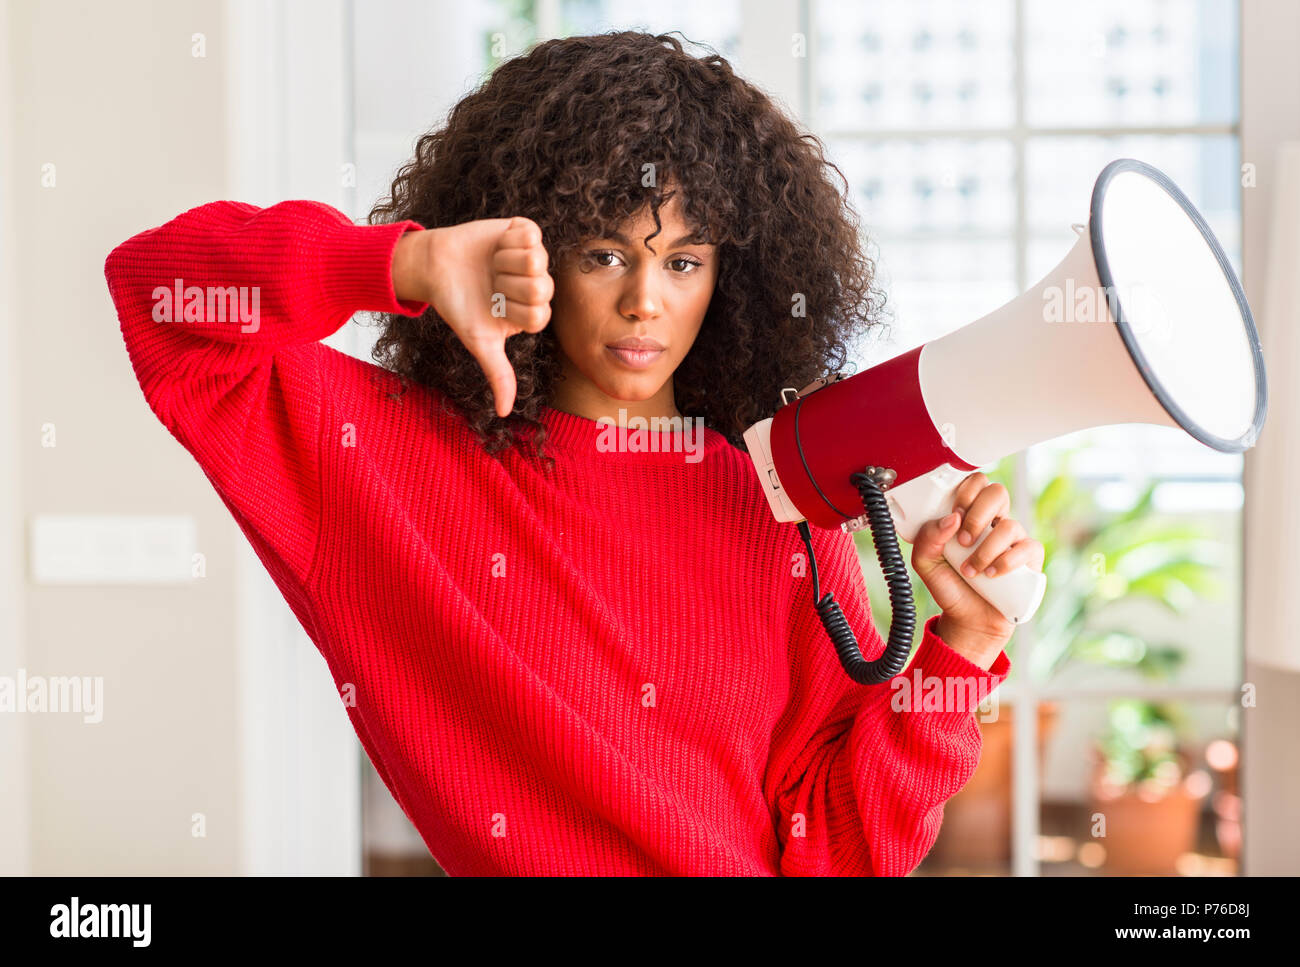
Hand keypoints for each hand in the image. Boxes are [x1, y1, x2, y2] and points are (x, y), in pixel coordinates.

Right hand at [392, 217, 553, 417]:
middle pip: (542, 288)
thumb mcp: (479, 342)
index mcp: (533, 313)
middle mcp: (539, 286)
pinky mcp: (525, 232)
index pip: (540, 315)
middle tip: (492, 283)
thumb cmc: (459, 305)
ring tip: (492, 265)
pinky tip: (496, 246)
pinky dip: (507, 241)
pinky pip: (529, 234)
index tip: (494, 306)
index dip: (511, 309)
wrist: (436, 266)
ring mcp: (535, 258)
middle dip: (507, 286)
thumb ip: (498, 374)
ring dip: (505, 263)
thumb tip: (503, 412)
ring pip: (537, 260)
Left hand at [910, 471, 1043, 659]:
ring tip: (971, 571)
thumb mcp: (925, 563)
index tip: (954, 513)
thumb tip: (951, 519)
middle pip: (998, 492)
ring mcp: (1014, 540)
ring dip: (986, 549)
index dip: (967, 491)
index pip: (976, 483)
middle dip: (977, 515)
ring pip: (1010, 525)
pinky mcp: (1030, 560)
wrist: (967, 619)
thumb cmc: (949, 585)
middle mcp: (995, 522)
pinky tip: (992, 574)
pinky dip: (1008, 561)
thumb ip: (926, 539)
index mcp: (970, 515)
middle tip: (963, 541)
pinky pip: (1028, 548)